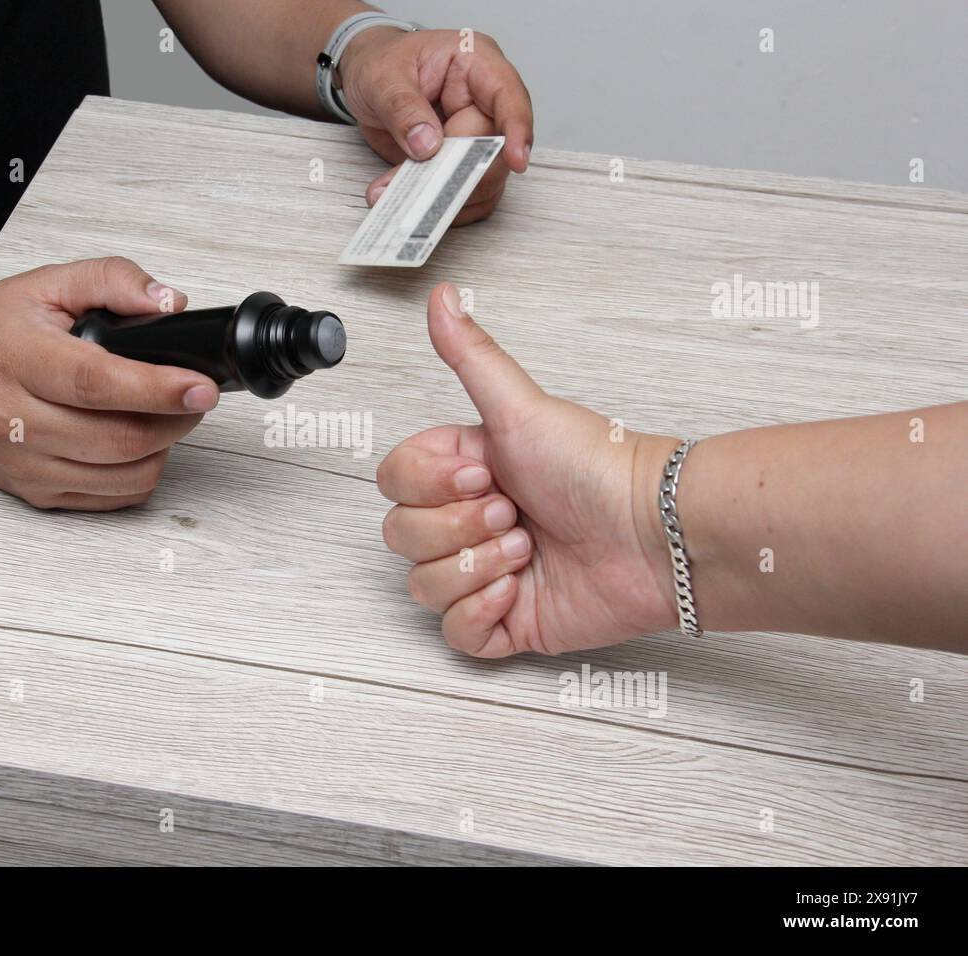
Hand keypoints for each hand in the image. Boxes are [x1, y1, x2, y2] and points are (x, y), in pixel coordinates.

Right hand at [0, 258, 218, 510]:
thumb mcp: (44, 283)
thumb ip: (111, 280)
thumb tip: (168, 304)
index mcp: (13, 359)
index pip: (97, 383)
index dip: (158, 389)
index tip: (201, 386)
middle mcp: (11, 419)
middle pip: (120, 438)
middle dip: (176, 419)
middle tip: (193, 395)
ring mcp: (22, 464)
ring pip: (124, 475)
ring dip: (163, 447)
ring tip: (164, 414)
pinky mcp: (33, 493)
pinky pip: (111, 498)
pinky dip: (139, 472)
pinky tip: (135, 441)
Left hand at [337, 26, 533, 225]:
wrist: (365, 79)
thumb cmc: (380, 63)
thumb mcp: (381, 77)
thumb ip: (403, 108)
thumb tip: (428, 144)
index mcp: (475, 63)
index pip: (509, 96)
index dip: (516, 129)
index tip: (515, 160)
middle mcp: (483, 101)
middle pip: (493, 149)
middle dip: (456, 173)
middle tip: (416, 186)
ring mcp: (475, 136)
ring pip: (483, 179)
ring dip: (442, 195)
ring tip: (396, 193)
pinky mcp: (462, 164)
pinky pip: (465, 194)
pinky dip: (437, 205)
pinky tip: (407, 199)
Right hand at [377, 283, 680, 656]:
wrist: (657, 536)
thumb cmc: (601, 469)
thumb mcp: (523, 408)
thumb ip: (472, 356)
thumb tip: (442, 298)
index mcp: (464, 471)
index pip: (394, 485)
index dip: (427, 488)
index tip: (482, 476)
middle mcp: (469, 521)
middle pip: (401, 538)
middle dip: (455, 529)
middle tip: (512, 512)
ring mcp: (487, 573)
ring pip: (423, 588)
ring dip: (475, 569)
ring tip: (528, 549)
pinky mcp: (509, 622)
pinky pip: (457, 634)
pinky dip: (481, 614)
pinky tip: (520, 590)